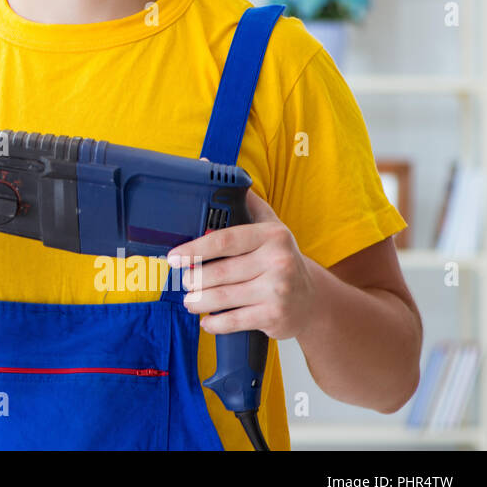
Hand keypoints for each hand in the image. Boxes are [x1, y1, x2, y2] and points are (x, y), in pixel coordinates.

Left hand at [164, 159, 316, 339]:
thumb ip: (243, 201)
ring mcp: (278, 291)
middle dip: (193, 280)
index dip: (194, 249)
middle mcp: (278, 261)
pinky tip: (207, 320)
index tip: (173, 257)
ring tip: (189, 300)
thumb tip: (208, 163)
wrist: (313, 301)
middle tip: (182, 281)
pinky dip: (215, 323)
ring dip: (198, 302)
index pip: (225, 240)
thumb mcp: (270, 226)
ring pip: (222, 298)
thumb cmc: (280, 258)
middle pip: (219, 273)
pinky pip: (233, 321)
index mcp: (272, 236)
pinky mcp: (275, 317)